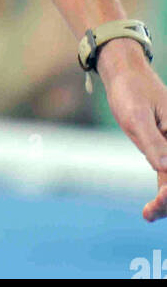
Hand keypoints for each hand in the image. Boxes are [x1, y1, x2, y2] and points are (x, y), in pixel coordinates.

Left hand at [99, 58, 166, 219]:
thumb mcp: (136, 115)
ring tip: (149, 215)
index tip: (158, 203)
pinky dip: (164, 190)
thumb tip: (165, 168)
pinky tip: (153, 208)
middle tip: (148, 214)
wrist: (124, 71)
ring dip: (166, 200)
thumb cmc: (130, 89)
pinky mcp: (164, 145)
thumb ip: (152, 141)